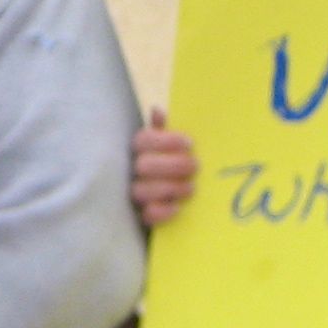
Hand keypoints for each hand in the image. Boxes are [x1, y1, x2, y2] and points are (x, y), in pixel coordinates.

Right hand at [132, 106, 196, 228]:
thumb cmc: (172, 164)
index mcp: (139, 149)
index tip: (190, 143)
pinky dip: (161, 211)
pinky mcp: (141, 216)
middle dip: (171, 166)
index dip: (166, 141)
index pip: (144, 140)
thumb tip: (157, 110)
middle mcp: (132, 170)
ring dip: (168, 188)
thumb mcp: (169, 145)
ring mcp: (135, 193)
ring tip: (192, 188)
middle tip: (195, 166)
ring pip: (140, 190)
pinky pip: (145, 215)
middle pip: (143, 166)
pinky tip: (177, 207)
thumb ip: (163, 130)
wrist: (173, 197)